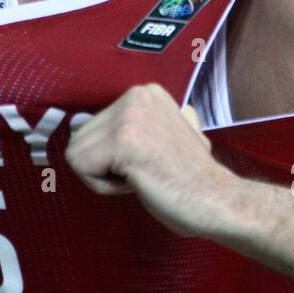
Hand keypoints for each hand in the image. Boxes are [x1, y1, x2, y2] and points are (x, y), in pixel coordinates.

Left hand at [65, 83, 234, 236]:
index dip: (114, 156)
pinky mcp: (124, 141)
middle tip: (145, 172)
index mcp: (145, 93)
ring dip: (104, 176)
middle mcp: (136, 96)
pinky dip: (103, 186)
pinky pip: (80, 167)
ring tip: (141, 176)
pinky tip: (136, 183)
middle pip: (80, 137)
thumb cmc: (191, 178)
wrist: (217, 200)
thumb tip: (104, 126)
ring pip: (76, 153)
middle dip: (105, 165)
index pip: (94, 127)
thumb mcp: (167, 134)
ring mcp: (129, 116)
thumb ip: (141, 125)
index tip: (149, 161)